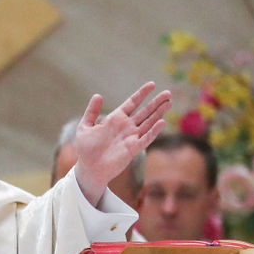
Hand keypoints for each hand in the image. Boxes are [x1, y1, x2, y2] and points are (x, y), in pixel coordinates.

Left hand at [71, 81, 171, 203]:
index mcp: (115, 118)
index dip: (142, 93)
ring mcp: (131, 137)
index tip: (152, 84)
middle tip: (168, 92)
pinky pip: (146, 138)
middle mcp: (126, 126)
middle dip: (156, 102)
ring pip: (149, 122)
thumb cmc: (86, 149)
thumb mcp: (85, 127)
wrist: (89, 169)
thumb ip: (91, 112)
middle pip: (145, 111)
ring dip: (159, 113)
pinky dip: (153, 131)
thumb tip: (98, 95)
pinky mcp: (133, 148)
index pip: (132, 102)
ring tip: (169, 102)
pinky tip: (162, 122)